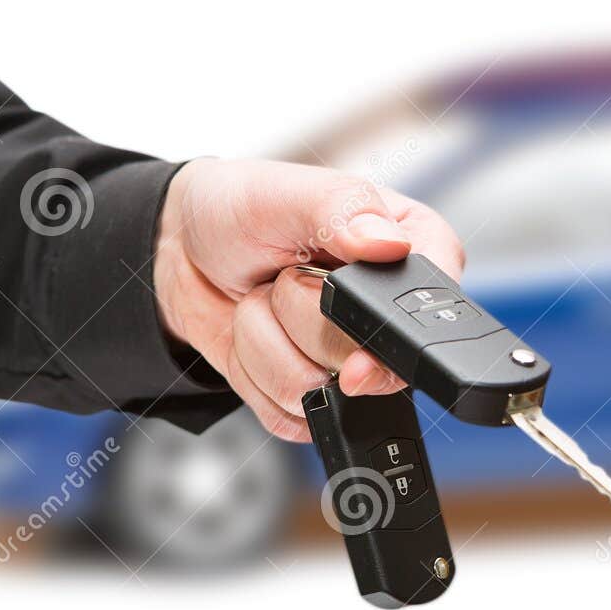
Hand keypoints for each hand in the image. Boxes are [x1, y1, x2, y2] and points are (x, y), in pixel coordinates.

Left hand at [152, 158, 464, 440]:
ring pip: (320, 394)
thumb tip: (388, 242)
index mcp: (409, 250)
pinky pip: (291, 417)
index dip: (388, 324)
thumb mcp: (288, 192)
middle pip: (366, 361)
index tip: (342, 310)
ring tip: (264, 298)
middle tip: (285, 274)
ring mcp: (349, 358)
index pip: (432, 308)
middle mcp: (385, 312)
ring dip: (268, 344)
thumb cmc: (240, 208)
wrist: (178, 248)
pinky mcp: (313, 396)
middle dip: (303, 320)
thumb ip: (343, 210)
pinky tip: (254, 335)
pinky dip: (254, 376)